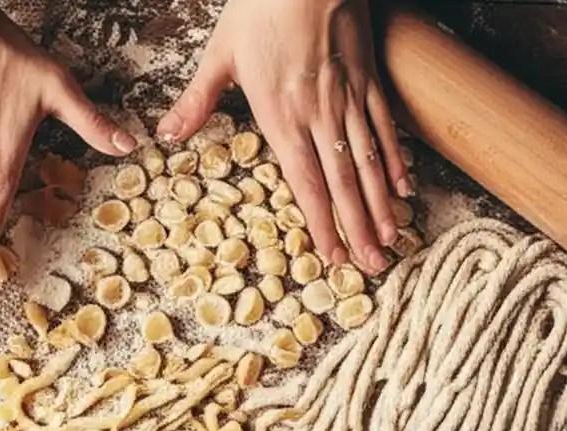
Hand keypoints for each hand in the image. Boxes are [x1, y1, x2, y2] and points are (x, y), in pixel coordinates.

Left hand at [158, 0, 408, 274]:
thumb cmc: (262, 7)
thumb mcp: (220, 55)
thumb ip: (197, 101)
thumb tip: (163, 136)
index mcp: (281, 115)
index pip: (305, 182)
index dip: (320, 223)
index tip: (332, 257)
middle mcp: (320, 115)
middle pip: (343, 183)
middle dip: (357, 229)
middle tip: (372, 268)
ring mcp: (349, 98)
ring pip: (370, 161)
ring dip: (380, 206)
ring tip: (390, 241)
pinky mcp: (369, 79)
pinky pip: (386, 127)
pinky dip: (395, 160)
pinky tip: (403, 188)